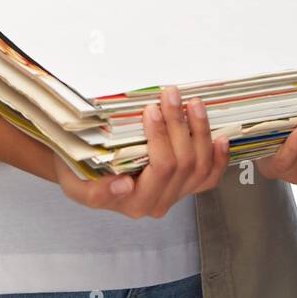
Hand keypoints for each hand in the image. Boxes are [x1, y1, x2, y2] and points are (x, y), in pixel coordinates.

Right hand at [53, 85, 230, 217]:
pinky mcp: (186, 188)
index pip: (159, 168)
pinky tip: (221, 137)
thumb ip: (95, 191)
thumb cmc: (81, 172)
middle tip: (170, 94)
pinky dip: (219, 158)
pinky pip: (210, 178)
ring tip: (192, 103)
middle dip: (178, 123)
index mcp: (132, 202)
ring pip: (199, 166)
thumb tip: (124, 186)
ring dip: (199, 131)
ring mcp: (174, 196)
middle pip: (182, 163)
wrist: (87, 173)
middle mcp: (156, 203)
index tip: (150, 110)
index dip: (160, 137)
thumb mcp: (75, 181)